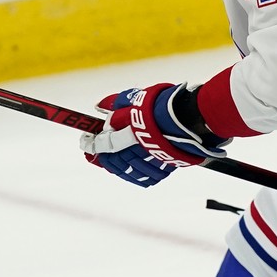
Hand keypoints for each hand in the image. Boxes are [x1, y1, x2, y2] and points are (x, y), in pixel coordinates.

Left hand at [81, 83, 229, 186]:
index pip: (102, 144)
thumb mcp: (136, 99)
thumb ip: (115, 104)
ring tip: (115, 161)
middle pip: (114, 162)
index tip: (85, 141)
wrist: (192, 118)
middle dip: (103, 158)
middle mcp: (137, 151)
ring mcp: (152, 161)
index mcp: (127, 134)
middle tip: (97, 153)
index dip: (90, 143)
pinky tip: (135, 169)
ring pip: (129, 172)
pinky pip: (148, 177)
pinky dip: (138, 175)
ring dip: (119, 167)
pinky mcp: (166, 167)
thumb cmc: (163, 106)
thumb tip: (100, 106)